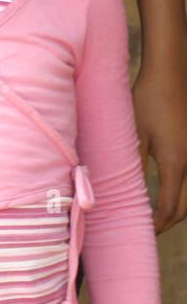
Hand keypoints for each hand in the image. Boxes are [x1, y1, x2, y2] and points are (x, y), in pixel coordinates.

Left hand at [133, 42, 186, 232]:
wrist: (169, 72)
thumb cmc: (149, 98)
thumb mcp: (135, 132)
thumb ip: (133, 162)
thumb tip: (123, 186)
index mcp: (175, 163)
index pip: (169, 207)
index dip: (157, 224)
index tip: (143, 231)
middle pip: (184, 207)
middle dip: (167, 222)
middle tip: (148, 228)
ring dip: (175, 207)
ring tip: (154, 213)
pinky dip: (179, 190)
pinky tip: (164, 188)